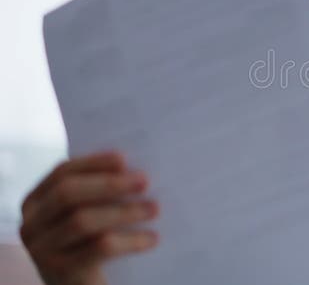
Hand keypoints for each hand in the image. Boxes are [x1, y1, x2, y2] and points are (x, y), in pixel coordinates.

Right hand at [19, 152, 158, 284]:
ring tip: (155, 209)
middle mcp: (31, 224)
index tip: (124, 159)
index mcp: (36, 202)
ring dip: (124, 211)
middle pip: (68, 193)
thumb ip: (99, 192)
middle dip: (109, 184)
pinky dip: (130, 240)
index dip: (93, 163)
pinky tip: (151, 239)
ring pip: (82, 221)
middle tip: (145, 181)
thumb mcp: (90, 214)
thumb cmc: (91, 244)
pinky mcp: (59, 271)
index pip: (62, 173)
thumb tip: (135, 169)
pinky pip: (99, 248)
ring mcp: (41, 250)